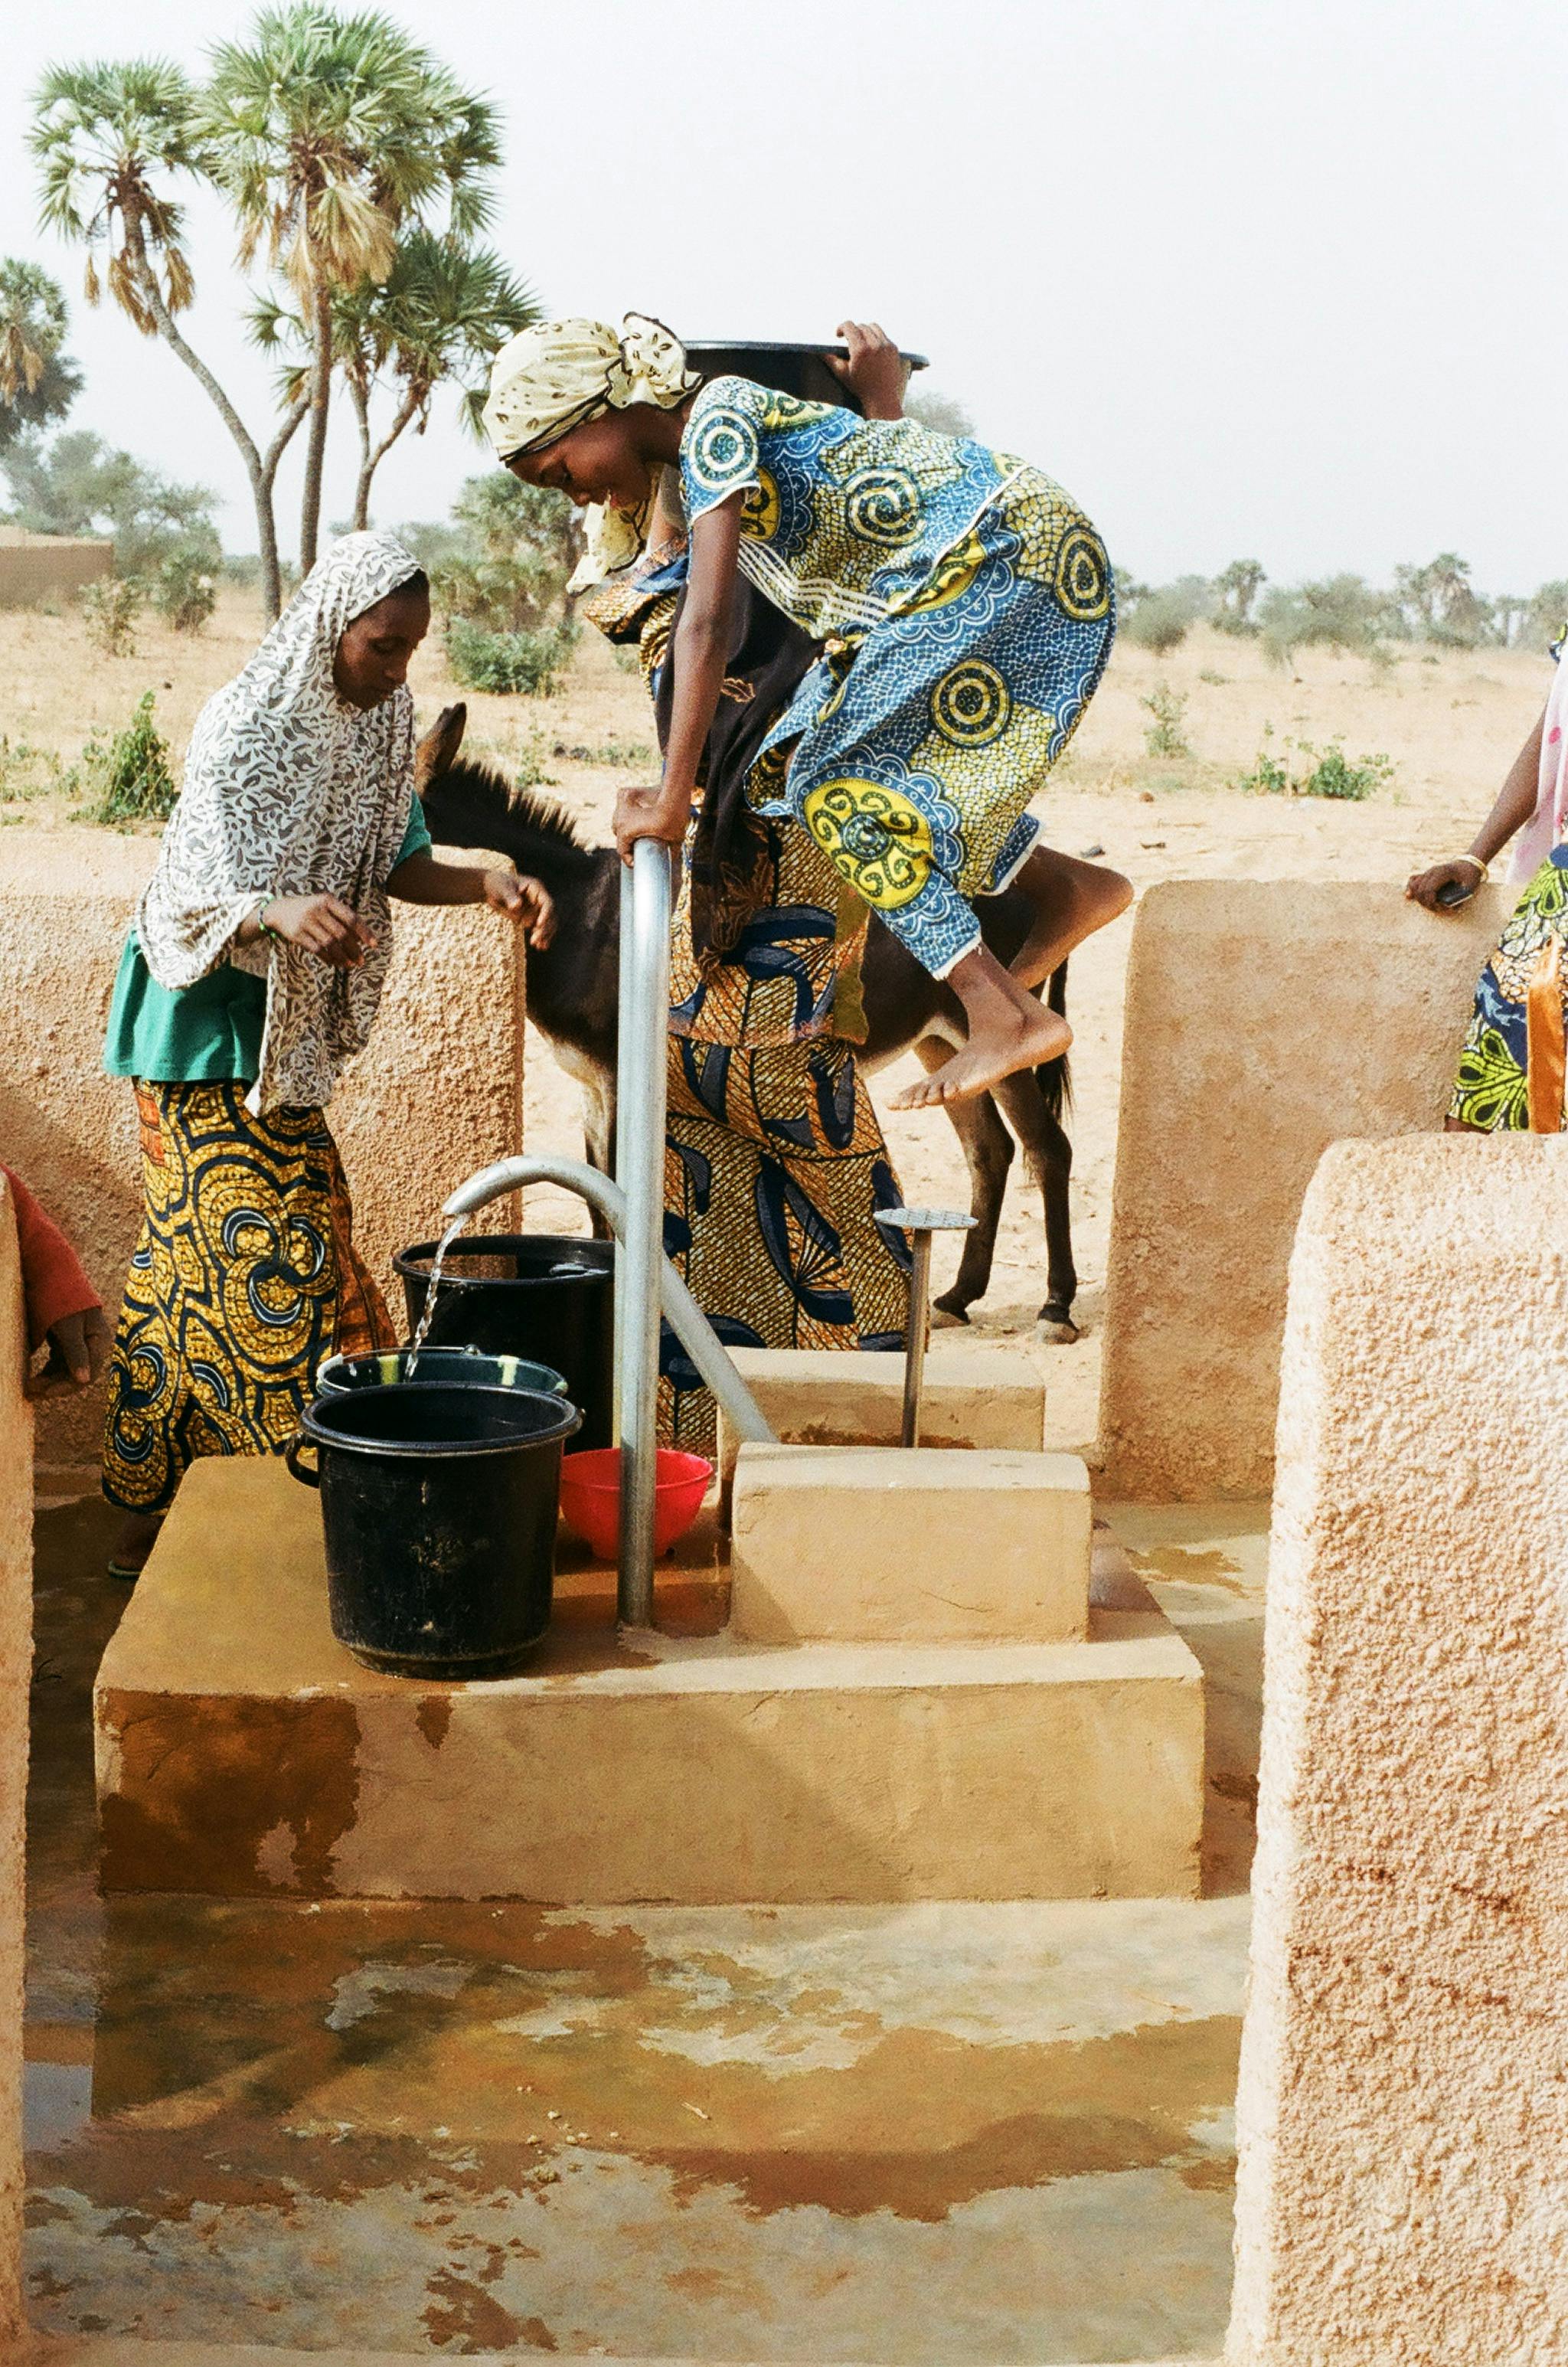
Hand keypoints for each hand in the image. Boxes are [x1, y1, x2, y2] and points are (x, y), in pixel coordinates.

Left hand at [26, 1304, 111, 1398]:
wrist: (52, 1274)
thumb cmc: (62, 1298)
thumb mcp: (68, 1326)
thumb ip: (76, 1353)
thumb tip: (84, 1381)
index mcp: (99, 1340)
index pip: (88, 1374)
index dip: (66, 1386)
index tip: (45, 1392)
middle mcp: (93, 1345)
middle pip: (77, 1375)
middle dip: (54, 1386)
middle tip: (30, 1391)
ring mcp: (80, 1344)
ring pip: (66, 1371)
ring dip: (49, 1382)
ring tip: (29, 1388)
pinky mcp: (67, 1343)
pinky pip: (59, 1364)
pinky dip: (47, 1372)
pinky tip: (35, 1378)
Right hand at [261, 893, 376, 968]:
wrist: (279, 910)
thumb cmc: (310, 909)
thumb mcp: (325, 906)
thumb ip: (343, 918)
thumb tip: (362, 938)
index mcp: (327, 900)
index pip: (351, 918)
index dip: (364, 932)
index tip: (374, 945)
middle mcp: (317, 910)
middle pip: (342, 933)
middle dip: (354, 949)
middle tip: (362, 960)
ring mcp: (306, 922)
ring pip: (330, 944)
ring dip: (343, 957)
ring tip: (351, 965)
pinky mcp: (297, 934)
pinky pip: (317, 950)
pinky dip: (329, 958)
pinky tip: (337, 963)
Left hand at [483, 867, 554, 947]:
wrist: (492, 889)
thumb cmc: (497, 884)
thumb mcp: (502, 888)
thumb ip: (510, 896)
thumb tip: (517, 905)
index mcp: (536, 889)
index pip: (547, 903)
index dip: (546, 914)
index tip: (539, 924)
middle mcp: (540, 900)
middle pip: (549, 916)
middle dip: (544, 929)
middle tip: (533, 940)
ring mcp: (537, 910)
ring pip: (547, 924)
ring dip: (544, 935)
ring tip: (538, 946)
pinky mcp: (532, 918)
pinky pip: (540, 929)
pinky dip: (541, 938)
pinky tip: (541, 947)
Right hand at [613, 785, 691, 865]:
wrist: (675, 795)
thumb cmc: (675, 818)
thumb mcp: (675, 839)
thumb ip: (672, 852)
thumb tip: (671, 859)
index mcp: (625, 831)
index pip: (622, 850)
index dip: (629, 859)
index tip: (635, 863)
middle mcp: (619, 818)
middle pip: (618, 834)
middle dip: (627, 841)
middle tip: (638, 844)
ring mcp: (620, 804)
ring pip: (619, 819)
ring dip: (625, 825)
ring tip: (637, 829)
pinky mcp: (624, 794)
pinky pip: (622, 806)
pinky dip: (627, 810)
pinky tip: (635, 812)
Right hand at [825, 321, 905, 419]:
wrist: (882, 398)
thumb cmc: (860, 388)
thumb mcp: (842, 374)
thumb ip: (830, 359)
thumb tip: (818, 350)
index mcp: (860, 349)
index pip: (849, 326)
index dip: (841, 328)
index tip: (838, 335)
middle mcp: (874, 344)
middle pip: (861, 326)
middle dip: (853, 331)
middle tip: (848, 341)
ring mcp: (886, 345)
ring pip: (873, 327)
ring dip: (865, 331)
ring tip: (861, 341)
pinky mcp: (894, 348)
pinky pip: (883, 335)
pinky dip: (876, 338)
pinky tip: (872, 348)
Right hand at [1405, 857, 1483, 912]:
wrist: (1469, 864)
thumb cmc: (1470, 876)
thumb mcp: (1469, 887)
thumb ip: (1459, 898)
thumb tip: (1446, 907)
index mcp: (1444, 872)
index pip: (1429, 889)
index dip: (1431, 901)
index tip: (1438, 907)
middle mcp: (1433, 871)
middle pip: (1421, 890)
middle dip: (1426, 902)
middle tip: (1437, 908)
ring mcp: (1429, 872)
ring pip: (1415, 886)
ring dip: (1419, 898)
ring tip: (1430, 903)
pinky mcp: (1426, 874)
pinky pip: (1413, 880)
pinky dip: (1411, 888)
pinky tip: (1410, 896)